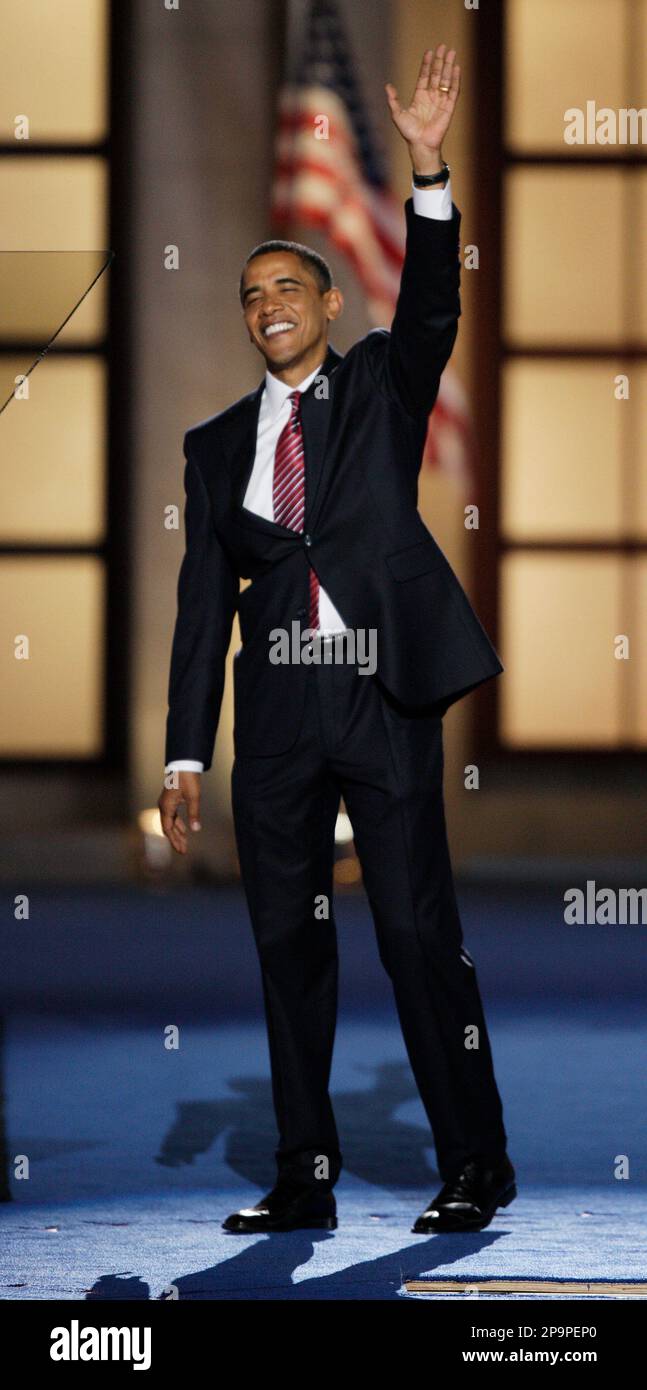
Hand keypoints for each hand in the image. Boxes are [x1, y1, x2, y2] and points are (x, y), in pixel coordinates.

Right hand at [158, 771, 201, 855]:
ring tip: (185, 843)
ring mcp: (166, 803)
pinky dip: (178, 824)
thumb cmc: (188, 780)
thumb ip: (194, 814)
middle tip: (184, 851)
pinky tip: (185, 829)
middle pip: (167, 827)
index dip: (175, 841)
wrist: (185, 764)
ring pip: (170, 822)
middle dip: (176, 839)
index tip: (182, 850)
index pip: (168, 829)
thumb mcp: (193, 797)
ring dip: (177, 832)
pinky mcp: (170, 800)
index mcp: (166, 807)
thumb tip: (196, 830)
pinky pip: (172, 816)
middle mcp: (163, 806)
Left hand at [385, 44, 460, 175]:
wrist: (421, 145)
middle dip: (440, 60)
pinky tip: (456, 69)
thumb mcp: (397, 115)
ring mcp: (441, 101)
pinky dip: (455, 80)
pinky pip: (453, 91)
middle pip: (437, 74)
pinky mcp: (449, 107)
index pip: (425, 75)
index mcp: (420, 96)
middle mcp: (431, 96)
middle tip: (443, 46)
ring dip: (449, 66)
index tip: (429, 52)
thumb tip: (387, 86)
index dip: (427, 64)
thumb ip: (393, 100)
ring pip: (446, 79)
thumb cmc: (409, 132)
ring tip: (452, 52)